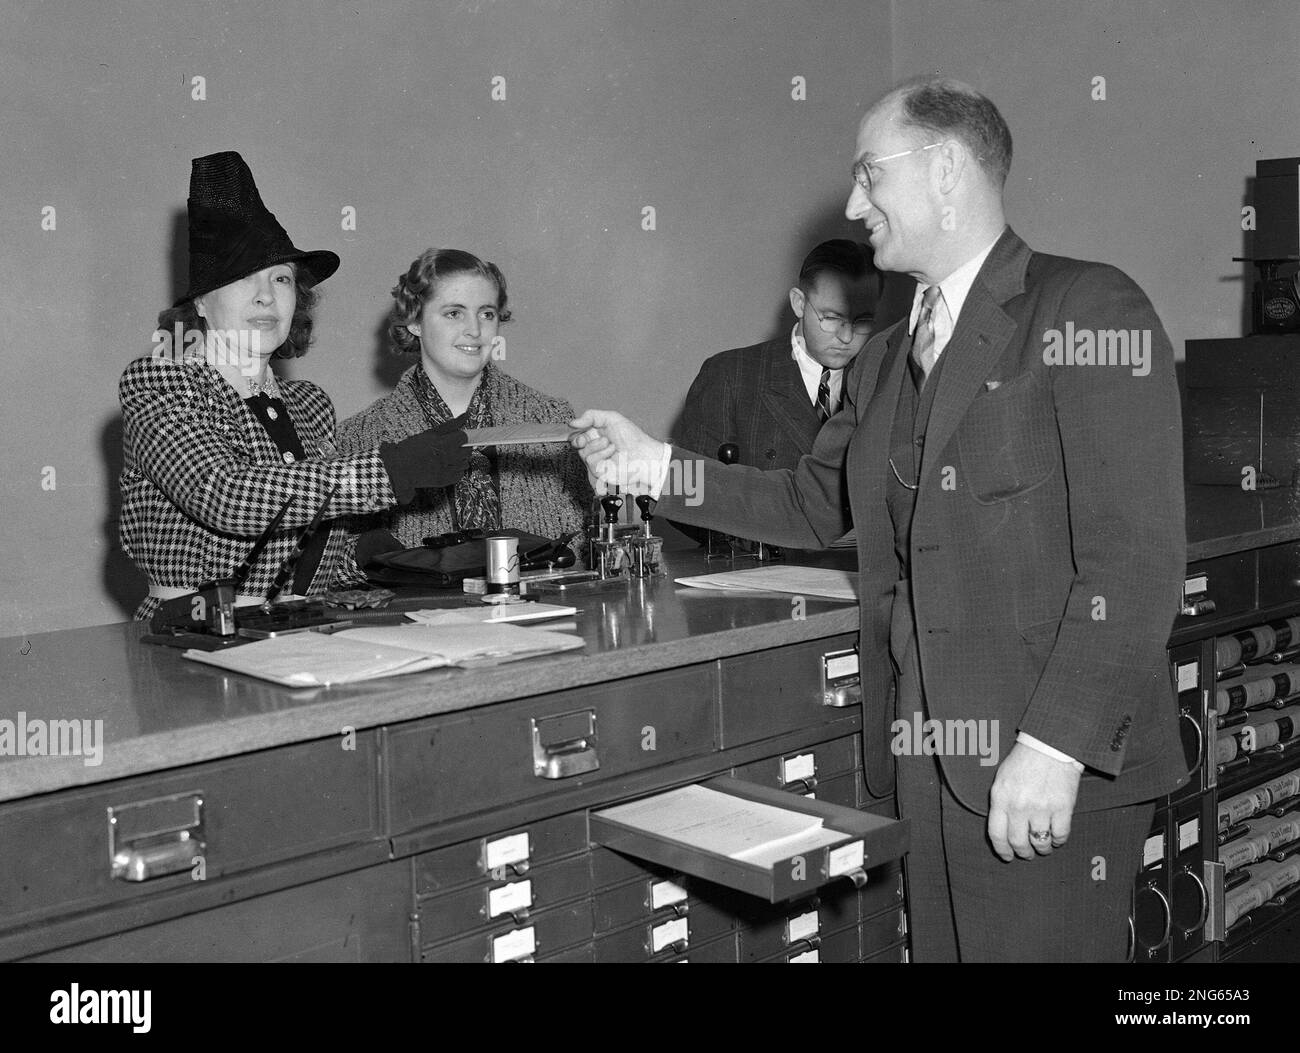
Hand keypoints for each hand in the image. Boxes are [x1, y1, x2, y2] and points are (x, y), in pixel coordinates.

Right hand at [380, 428, 470, 503]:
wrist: (399, 468)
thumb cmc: (411, 449)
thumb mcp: (430, 433)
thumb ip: (451, 425)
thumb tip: (466, 415)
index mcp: (443, 443)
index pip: (464, 438)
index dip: (460, 437)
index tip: (455, 438)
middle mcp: (447, 457)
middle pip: (467, 451)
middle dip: (462, 448)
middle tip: (451, 447)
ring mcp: (447, 470)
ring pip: (465, 463)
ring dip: (460, 459)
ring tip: (447, 457)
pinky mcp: (445, 481)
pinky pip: (460, 474)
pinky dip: (456, 470)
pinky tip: (446, 466)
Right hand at [569, 410, 667, 493]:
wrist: (643, 453)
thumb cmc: (632, 437)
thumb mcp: (611, 418)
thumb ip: (591, 416)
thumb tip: (573, 422)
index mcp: (596, 434)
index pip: (577, 433)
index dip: (575, 431)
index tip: (577, 427)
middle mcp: (595, 447)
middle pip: (576, 444)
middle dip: (581, 439)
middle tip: (588, 437)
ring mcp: (596, 460)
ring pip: (583, 453)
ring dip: (597, 445)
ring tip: (611, 444)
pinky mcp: (599, 471)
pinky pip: (590, 462)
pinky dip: (601, 454)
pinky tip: (612, 451)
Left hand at [987, 742, 1080, 860]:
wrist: (1050, 745)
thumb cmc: (1024, 761)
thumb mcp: (1002, 779)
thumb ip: (1000, 803)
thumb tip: (1002, 829)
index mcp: (1001, 798)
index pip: (997, 834)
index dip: (1002, 850)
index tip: (1007, 856)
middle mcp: (1019, 806)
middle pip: (1019, 843)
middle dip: (1023, 853)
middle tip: (1027, 854)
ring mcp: (1041, 808)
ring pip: (1040, 842)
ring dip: (1042, 849)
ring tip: (1043, 847)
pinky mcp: (1062, 807)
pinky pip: (1060, 835)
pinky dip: (1059, 840)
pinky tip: (1057, 837)